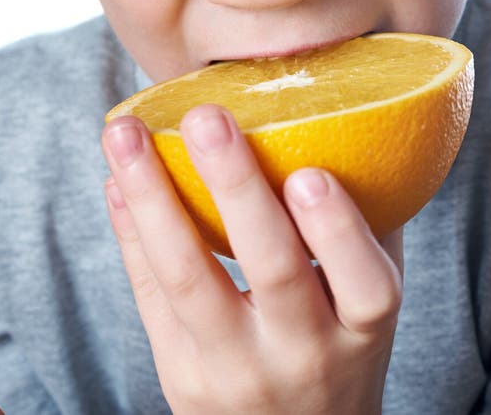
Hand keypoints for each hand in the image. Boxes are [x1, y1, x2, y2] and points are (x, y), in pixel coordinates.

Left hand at [102, 105, 402, 414]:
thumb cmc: (342, 349)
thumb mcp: (371, 305)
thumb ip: (368, 230)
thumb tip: (353, 126)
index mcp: (362, 331)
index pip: (364, 285)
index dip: (336, 230)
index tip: (308, 174)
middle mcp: (303, 354)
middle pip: (271, 269)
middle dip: (234, 186)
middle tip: (206, 117)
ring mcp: (234, 369)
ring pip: (186, 278)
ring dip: (152, 196)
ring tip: (125, 133)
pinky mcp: (180, 374)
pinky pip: (149, 294)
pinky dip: (131, 230)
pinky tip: (118, 179)